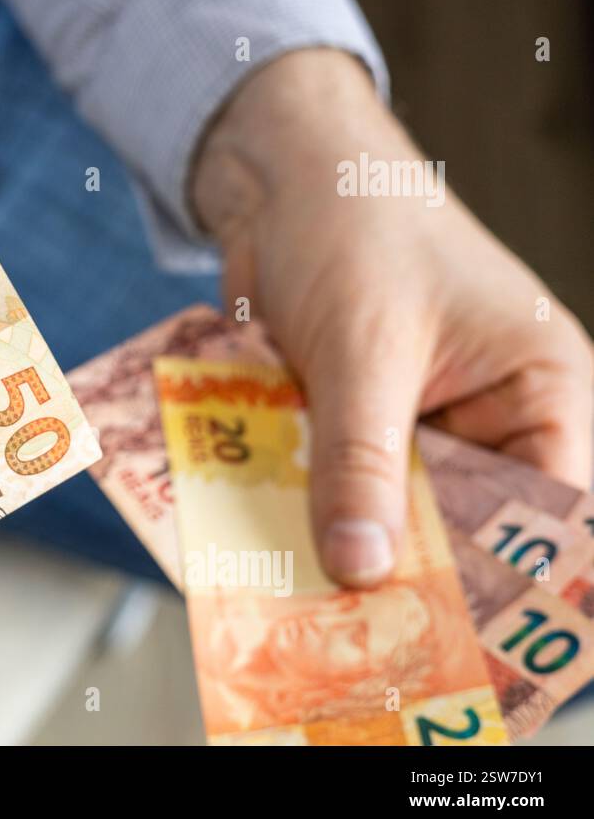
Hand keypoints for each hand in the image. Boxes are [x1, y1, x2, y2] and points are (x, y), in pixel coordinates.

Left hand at [192, 48, 592, 586]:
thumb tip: (362, 570)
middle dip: (416, 574)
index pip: (549, 510)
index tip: (453, 639)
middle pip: (465, 525)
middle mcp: (487, 417)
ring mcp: (413, 422)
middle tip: (361, 643)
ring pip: (392, 510)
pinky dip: (307, 508)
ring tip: (303, 613)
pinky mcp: (351, 419)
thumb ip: (362, 462)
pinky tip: (268, 551)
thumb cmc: (354, 227)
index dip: (509, 578)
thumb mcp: (364, 349)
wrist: (278, 175)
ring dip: (349, 546)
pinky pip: (336, 481)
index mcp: (541, 391)